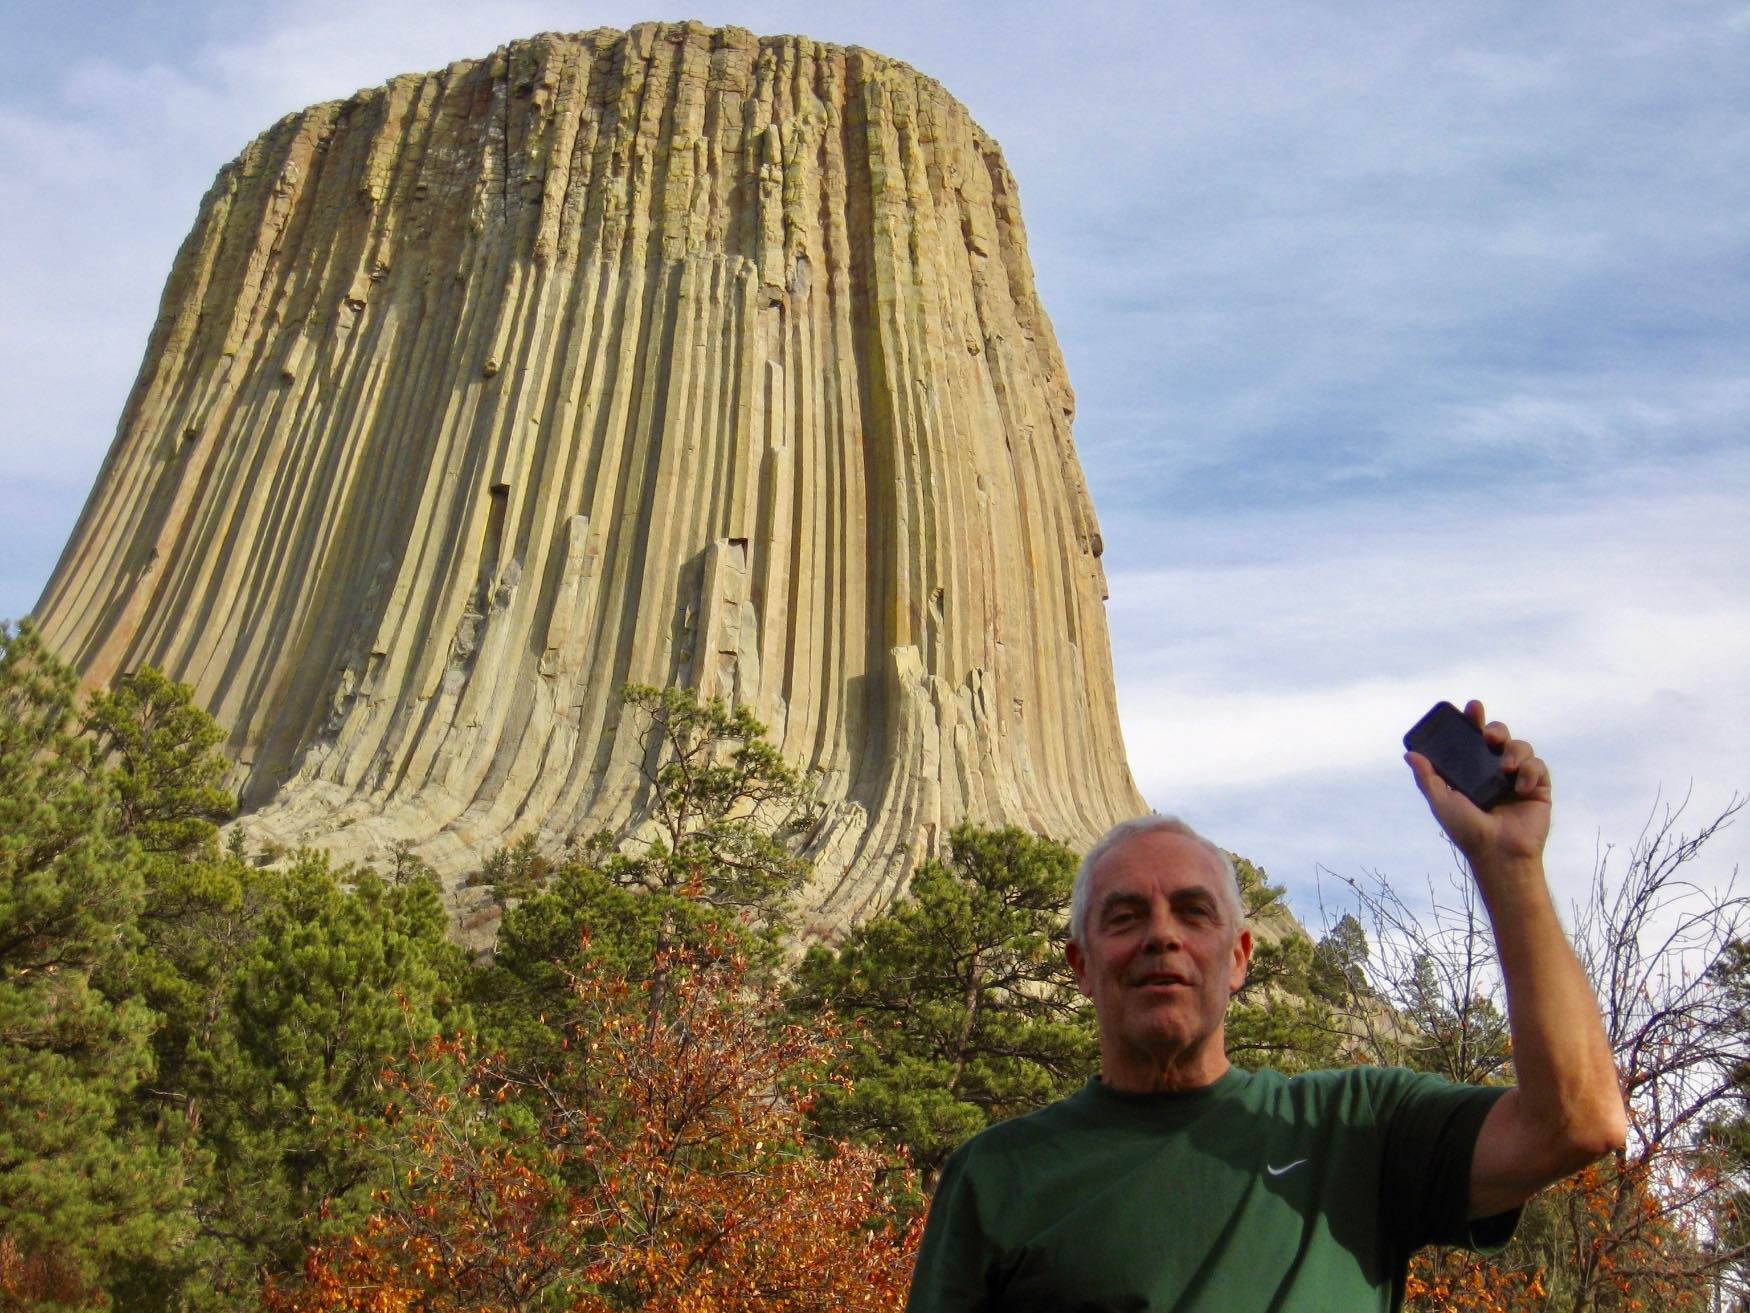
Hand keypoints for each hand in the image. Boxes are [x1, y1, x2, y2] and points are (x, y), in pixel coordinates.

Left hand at [1405, 700, 1551, 870]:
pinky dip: (1530, 772)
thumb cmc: (1467, 831)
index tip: (1472, 707)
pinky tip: (1521, 787)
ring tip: (1506, 768)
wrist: (1498, 853)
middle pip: (1499, 736)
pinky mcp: (1538, 788)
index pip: (1472, 739)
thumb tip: (1409, 754)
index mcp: (1472, 771)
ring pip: (1521, 747)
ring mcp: (1517, 778)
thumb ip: (1427, 778)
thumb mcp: (1441, 802)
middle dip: (1496, 728)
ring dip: (1514, 751)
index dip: (1473, 720)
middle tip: (1489, 736)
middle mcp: (1495, 771)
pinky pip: (1538, 766)